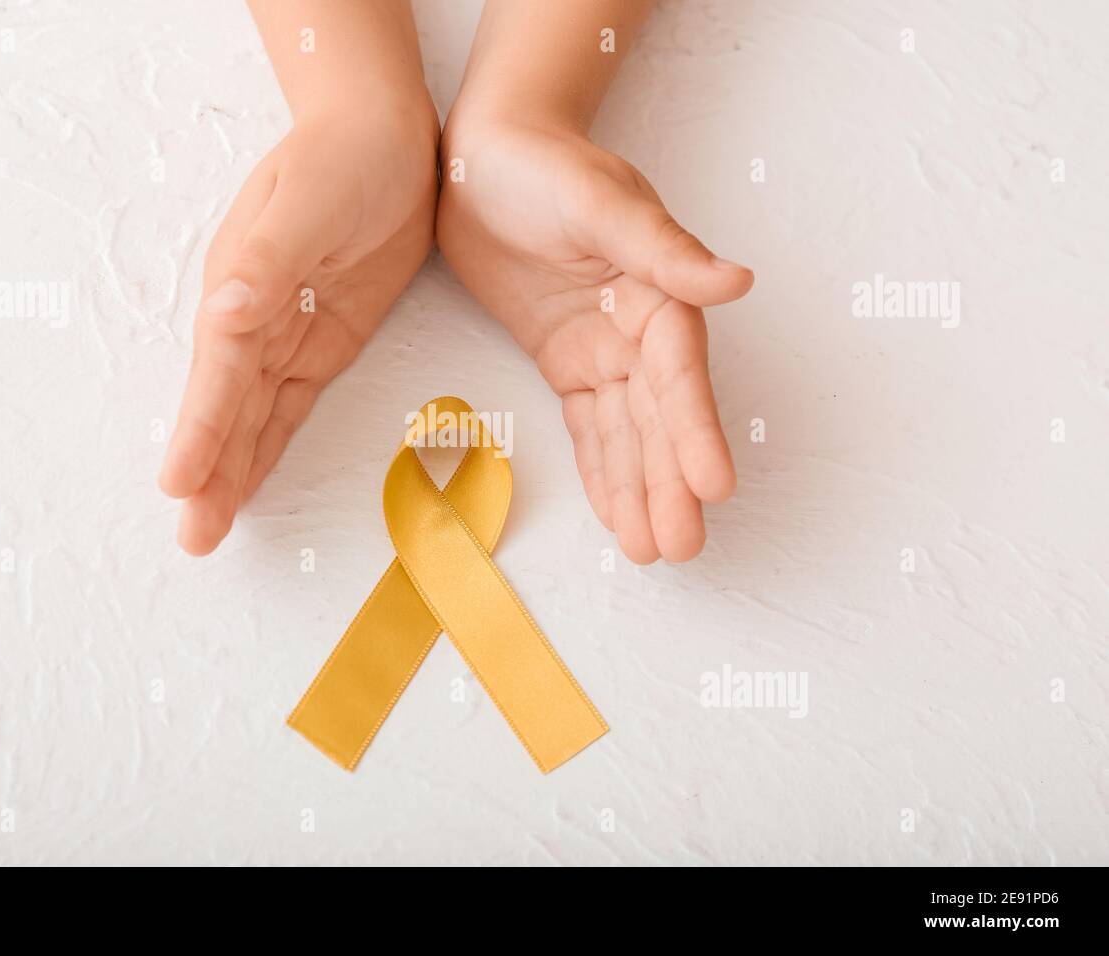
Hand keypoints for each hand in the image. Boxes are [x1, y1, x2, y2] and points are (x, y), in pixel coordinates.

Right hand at [160, 104, 438, 554]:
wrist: (383, 135)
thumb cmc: (340, 157)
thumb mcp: (305, 201)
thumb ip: (267, 261)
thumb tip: (225, 311)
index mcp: (238, 286)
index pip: (219, 372)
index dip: (202, 429)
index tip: (179, 484)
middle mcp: (252, 318)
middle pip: (227, 408)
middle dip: (209, 473)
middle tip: (193, 540)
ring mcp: (287, 333)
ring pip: (253, 416)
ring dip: (232, 472)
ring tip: (208, 530)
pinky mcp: (326, 341)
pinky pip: (290, 404)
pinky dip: (268, 444)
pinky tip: (249, 480)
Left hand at [437, 116, 752, 563]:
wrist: (483, 160)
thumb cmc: (545, 168)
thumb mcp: (600, 202)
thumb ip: (662, 250)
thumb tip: (736, 282)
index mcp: (660, 291)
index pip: (680, 375)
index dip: (695, 432)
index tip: (714, 487)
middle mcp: (641, 329)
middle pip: (659, 419)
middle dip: (671, 484)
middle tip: (681, 547)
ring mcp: (604, 350)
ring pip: (627, 435)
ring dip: (639, 490)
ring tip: (650, 550)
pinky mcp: (567, 361)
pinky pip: (589, 426)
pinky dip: (603, 469)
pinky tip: (616, 512)